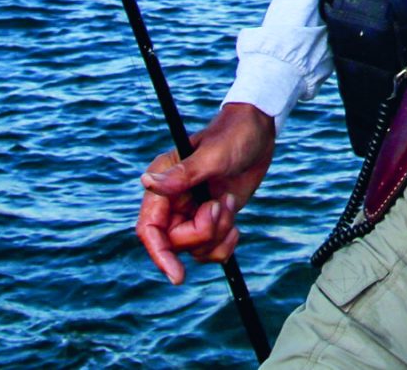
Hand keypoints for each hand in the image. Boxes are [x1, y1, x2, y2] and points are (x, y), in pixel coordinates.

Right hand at [136, 102, 275, 284]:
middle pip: (176, 244)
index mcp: (163, 185)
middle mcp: (173, 202)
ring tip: (230, 203)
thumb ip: (183, 174)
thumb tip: (147, 183)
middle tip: (222, 206)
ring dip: (218, 234)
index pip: (149, 229)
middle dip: (203, 233)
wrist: (259, 131)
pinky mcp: (212, 219)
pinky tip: (235, 220)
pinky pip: (212, 249)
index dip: (159, 255)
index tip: (177, 275)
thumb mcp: (213, 155)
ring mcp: (192, 213)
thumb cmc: (234, 135)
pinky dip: (226, 242)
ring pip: (196, 249)